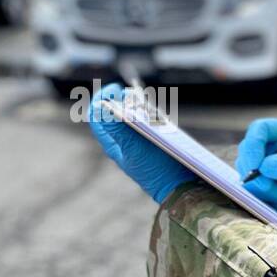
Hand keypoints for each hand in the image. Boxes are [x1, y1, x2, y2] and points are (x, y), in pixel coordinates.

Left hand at [88, 84, 194, 202]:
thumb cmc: (156, 170)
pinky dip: (148, 114)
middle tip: (132, 95)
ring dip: (135, 106)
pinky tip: (156, 113)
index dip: (102, 99)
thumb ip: (119, 129)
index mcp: (113, 145)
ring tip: (144, 102)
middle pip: (114, 114)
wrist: (179, 187)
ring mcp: (138, 143)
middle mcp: (123, 143)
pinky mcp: (153, 143)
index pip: (97, 117)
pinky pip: (146, 124)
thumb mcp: (135, 149)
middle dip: (121, 100)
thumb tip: (103, 108)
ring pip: (131, 118)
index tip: (115, 89)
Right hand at [235, 118, 276, 234]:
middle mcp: (270, 146)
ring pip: (244, 169)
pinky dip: (258, 194)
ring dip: (259, 185)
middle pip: (246, 148)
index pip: (261, 129)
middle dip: (253, 169)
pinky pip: (246, 186)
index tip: (256, 165)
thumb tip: (265, 165)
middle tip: (268, 187)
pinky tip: (276, 198)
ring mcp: (261, 164)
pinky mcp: (256, 182)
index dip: (254, 143)